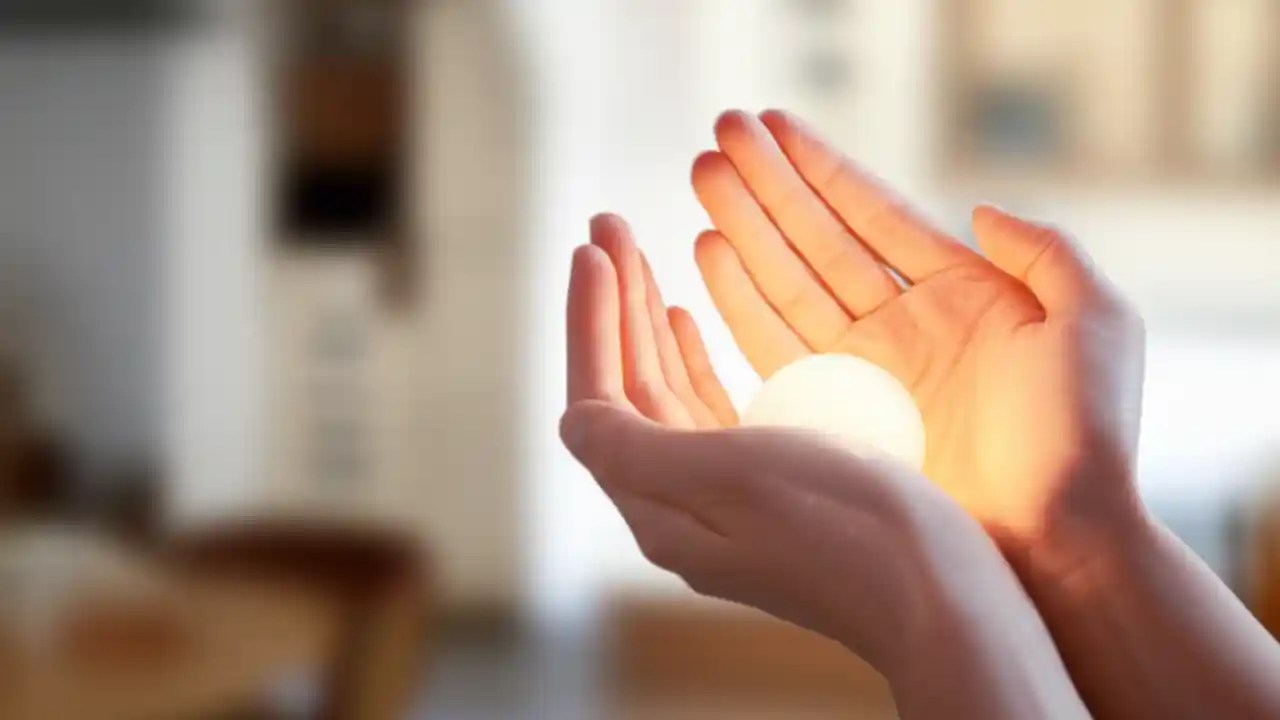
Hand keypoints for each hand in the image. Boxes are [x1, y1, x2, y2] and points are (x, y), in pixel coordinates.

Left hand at [561, 216, 1084, 718]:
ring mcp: (725, 501)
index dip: (590, 320)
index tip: (594, 246)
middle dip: (614, 303)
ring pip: (664, 392)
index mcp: (661, 507)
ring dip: (645, 320)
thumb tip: (571, 420)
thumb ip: (637, 449)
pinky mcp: (770, 491)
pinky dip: (689, 357)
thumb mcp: (731, 478)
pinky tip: (683, 320)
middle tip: (607, 224)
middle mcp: (682, 509)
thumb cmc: (848, 531)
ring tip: (636, 256)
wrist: (944, 601)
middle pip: (628, 389)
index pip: (598, 399)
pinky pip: (706, 409)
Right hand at [690, 110, 1145, 564]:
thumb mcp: (1094, 320)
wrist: (1059, 539)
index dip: (821, 167)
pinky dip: (739, 300)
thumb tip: (983, 208)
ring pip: (789, 282)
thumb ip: (1045, 252)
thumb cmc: (1085, 435)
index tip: (770, 124)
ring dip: (744, 228)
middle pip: (819, 239)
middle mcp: (903, 325)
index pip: (875, 214)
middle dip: (767, 185)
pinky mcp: (836, 416)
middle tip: (718, 134)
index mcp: (961, 293)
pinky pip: (775, 345)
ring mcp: (865, 371)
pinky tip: (709, 253)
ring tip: (703, 176)